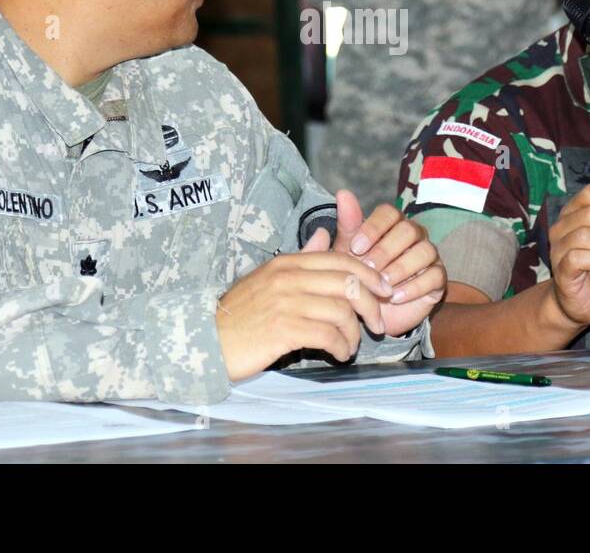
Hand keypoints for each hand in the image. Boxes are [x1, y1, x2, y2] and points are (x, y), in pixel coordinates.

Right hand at [215, 234, 393, 380]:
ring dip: (353, 333)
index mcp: (287, 263)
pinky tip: (338, 354)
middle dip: (371, 304)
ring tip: (349, 346)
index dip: (369, 275)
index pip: (340, 260)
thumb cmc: (240, 315)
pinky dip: (340, 346)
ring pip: (341, 311)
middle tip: (377, 323)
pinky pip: (328, 335)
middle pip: (348, 283)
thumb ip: (300, 259)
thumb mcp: (268, 279)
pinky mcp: (284, 329)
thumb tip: (323, 236)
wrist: (206, 341)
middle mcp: (288, 277)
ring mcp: (286, 302)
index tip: (383, 291)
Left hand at [328, 189, 445, 336]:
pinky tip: (396, 297)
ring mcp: (429, 256)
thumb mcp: (347, 252)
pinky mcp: (438, 279)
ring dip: (401, 268)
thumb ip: (348, 224)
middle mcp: (414, 235)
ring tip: (382, 285)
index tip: (355, 248)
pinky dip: (415, 287)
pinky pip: (435, 276)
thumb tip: (343, 193)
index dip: (373, 228)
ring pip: (425, 251)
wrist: (372, 312)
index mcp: (392, 224)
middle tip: (369, 268)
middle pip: (409, 230)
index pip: (390, 212)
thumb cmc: (360, 276)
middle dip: (386, 250)